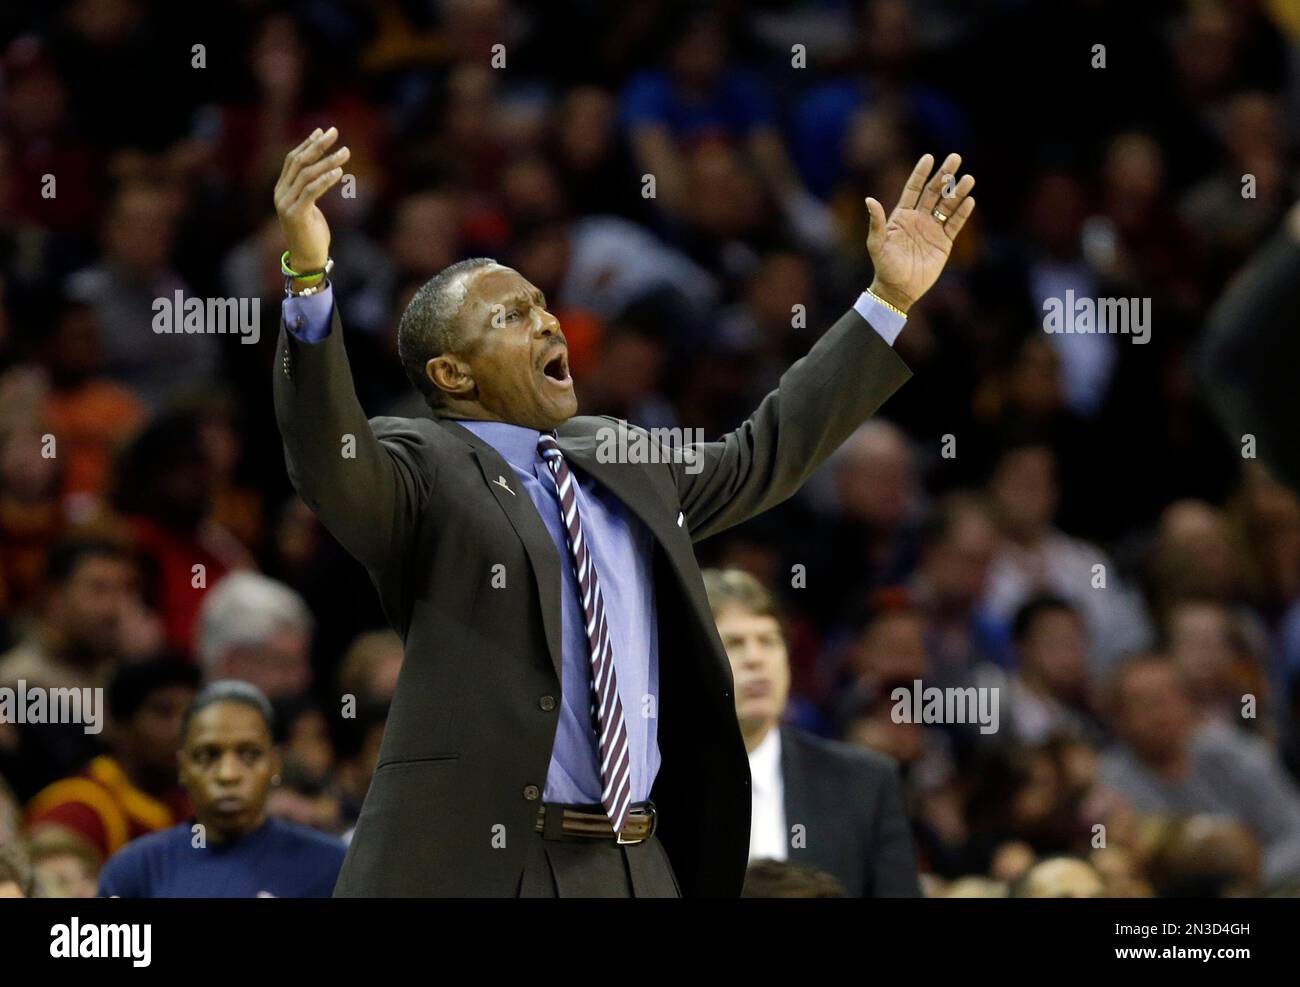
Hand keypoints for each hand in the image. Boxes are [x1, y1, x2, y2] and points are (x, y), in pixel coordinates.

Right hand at [274, 127, 350, 272]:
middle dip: (317, 145)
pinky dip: (325, 180)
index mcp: (282, 189)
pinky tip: (339, 172)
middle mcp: (280, 194)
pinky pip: (311, 191)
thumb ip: (311, 190)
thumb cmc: (312, 234)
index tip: (322, 131)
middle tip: (335, 132)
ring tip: (346, 152)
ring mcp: (286, 204)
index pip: (293, 160)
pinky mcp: (296, 214)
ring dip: (328, 161)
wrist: (307, 260)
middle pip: (298, 162)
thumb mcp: (310, 207)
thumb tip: (325, 172)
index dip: (307, 144)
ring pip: (307, 174)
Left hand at [864, 153, 975, 312]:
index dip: (920, 173)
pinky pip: (955, 224)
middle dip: (944, 175)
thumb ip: (876, 223)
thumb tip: (869, 200)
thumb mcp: (876, 245)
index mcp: (902, 215)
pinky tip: (970, 200)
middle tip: (955, 158)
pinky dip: (962, 213)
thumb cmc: (884, 267)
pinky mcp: (944, 242)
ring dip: (957, 192)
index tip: (929, 157)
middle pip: (934, 192)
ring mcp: (932, 229)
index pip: (913, 189)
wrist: (898, 290)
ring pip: (947, 206)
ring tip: (968, 179)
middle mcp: (919, 218)